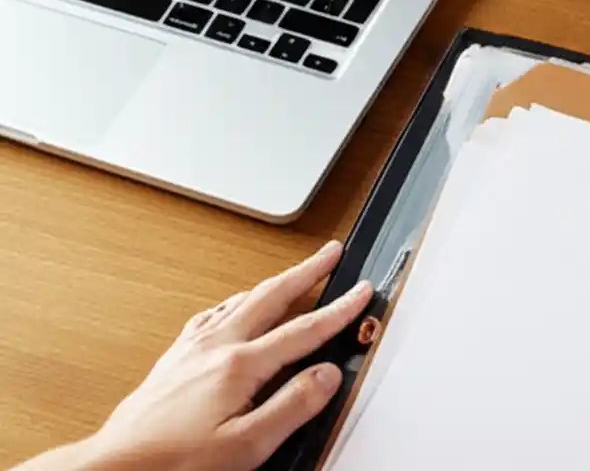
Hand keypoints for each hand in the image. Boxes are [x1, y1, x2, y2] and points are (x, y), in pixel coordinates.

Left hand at [14, 240, 372, 470]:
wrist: (116, 466)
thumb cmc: (176, 460)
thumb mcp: (248, 444)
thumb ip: (293, 406)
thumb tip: (327, 375)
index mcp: (240, 365)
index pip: (303, 329)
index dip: (338, 308)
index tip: (360, 290)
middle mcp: (216, 346)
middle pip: (272, 296)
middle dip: (306, 271)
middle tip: (330, 253)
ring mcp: (192, 348)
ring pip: (242, 300)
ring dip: (274, 283)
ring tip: (293, 274)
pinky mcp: (175, 358)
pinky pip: (213, 315)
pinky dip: (236, 302)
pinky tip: (235, 306)